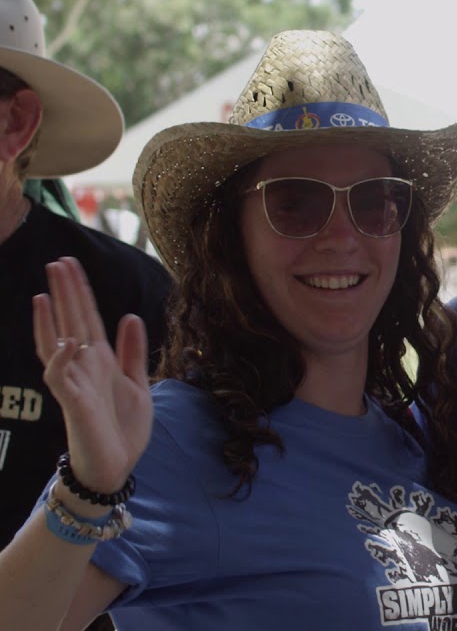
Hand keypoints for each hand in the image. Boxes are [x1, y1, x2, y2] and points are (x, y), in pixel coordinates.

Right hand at [33, 257, 151, 508]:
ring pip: (57, 343)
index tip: (71, 264)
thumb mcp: (137, 383)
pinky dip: (62, 359)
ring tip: (45, 291)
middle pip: (71, 322)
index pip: (88, 318)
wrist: (116, 467)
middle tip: (57, 262)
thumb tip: (129, 316)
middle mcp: (84, 367)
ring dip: (52, 318)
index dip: (80, 292)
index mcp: (100, 360)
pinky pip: (61, 378)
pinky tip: (66, 340)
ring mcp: (76, 383)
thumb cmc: (122, 428)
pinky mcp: (74, 403)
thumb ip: (133, 352)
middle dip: (65, 294)